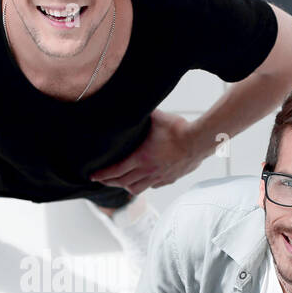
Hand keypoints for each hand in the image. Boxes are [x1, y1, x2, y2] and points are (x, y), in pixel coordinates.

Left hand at [89, 111, 204, 195]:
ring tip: (121, 183)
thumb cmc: (178, 128)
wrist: (199, 141)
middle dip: (109, 182)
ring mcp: (159, 177)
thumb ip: (142, 114)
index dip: (102, 175)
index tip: (92, 176)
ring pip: (137, 189)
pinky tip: (143, 181)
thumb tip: (130, 103)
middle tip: (101, 180)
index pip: (115, 171)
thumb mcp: (156, 117)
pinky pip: (153, 186)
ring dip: (126, 187)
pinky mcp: (170, 179)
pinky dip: (144, 185)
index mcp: (140, 158)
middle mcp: (148, 171)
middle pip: (122, 183)